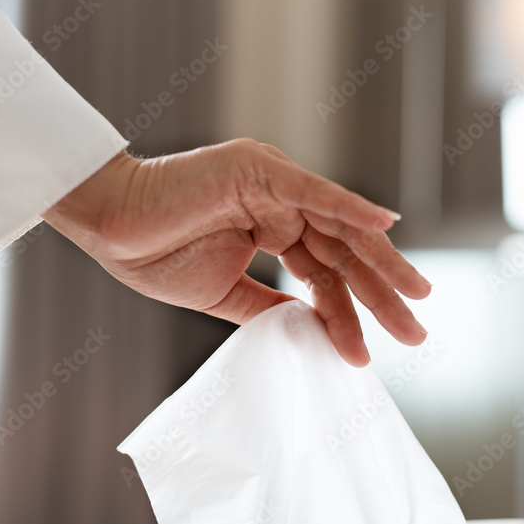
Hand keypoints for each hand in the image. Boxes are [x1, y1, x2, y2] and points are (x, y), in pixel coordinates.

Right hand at [42, 138, 430, 366]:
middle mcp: (283, 204)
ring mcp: (275, 184)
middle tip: (417, 331)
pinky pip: (316, 192)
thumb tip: (306, 327)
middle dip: (382, 292)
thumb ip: (268, 305)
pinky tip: (386, 228)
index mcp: (275, 228)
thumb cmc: (153, 251)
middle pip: (346, 252)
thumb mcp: (225, 292)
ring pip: (342, 225)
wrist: (106, 224)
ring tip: (415, 296)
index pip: (326, 274)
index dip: (350, 312)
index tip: (368, 352)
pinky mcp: (260, 171)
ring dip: (382, 261)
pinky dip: (352, 207)